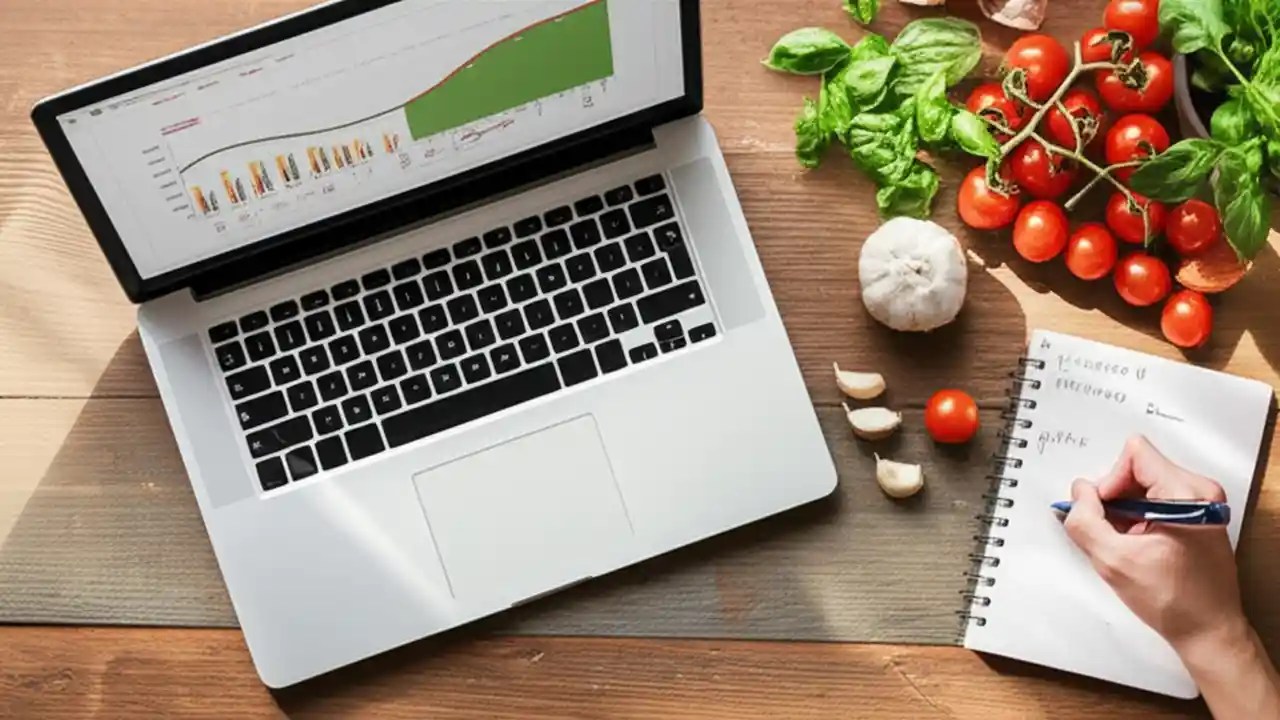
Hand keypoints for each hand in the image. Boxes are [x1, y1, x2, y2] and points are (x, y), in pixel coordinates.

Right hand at [1062, 435, 1246, 654]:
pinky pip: (1156, 499)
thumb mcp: (1114, 562)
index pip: (1134, 454)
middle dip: (1115, 498)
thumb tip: (1079, 493)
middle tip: (1113, 532)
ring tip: (1128, 543)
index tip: (1106, 513)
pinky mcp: (1197, 516)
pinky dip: (1138, 519)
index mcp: (1187, 494)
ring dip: (1126, 511)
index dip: (1110, 481)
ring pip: (1144, 484)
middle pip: (1138, 468)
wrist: (1208, 631)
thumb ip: (1086, 521)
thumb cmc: (1175, 601)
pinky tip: (1139, 546)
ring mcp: (1201, 503)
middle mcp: (1200, 491)